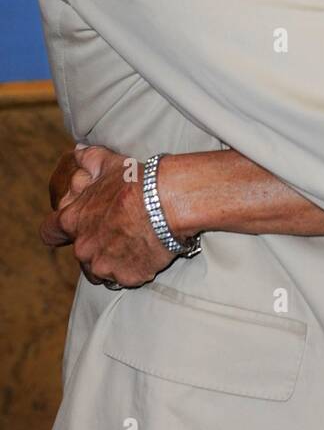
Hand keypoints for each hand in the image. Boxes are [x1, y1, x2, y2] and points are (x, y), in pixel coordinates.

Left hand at [41, 145, 174, 287]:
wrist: (167, 202)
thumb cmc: (136, 182)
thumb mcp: (109, 164)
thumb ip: (89, 159)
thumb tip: (78, 152)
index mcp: (73, 221)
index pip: (50, 233)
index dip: (59, 232)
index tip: (68, 231)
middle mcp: (83, 248)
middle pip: (82, 255)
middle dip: (98, 246)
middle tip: (121, 232)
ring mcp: (104, 266)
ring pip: (103, 270)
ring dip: (115, 261)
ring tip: (136, 244)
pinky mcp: (127, 277)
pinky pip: (128, 277)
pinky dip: (137, 268)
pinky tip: (150, 251)